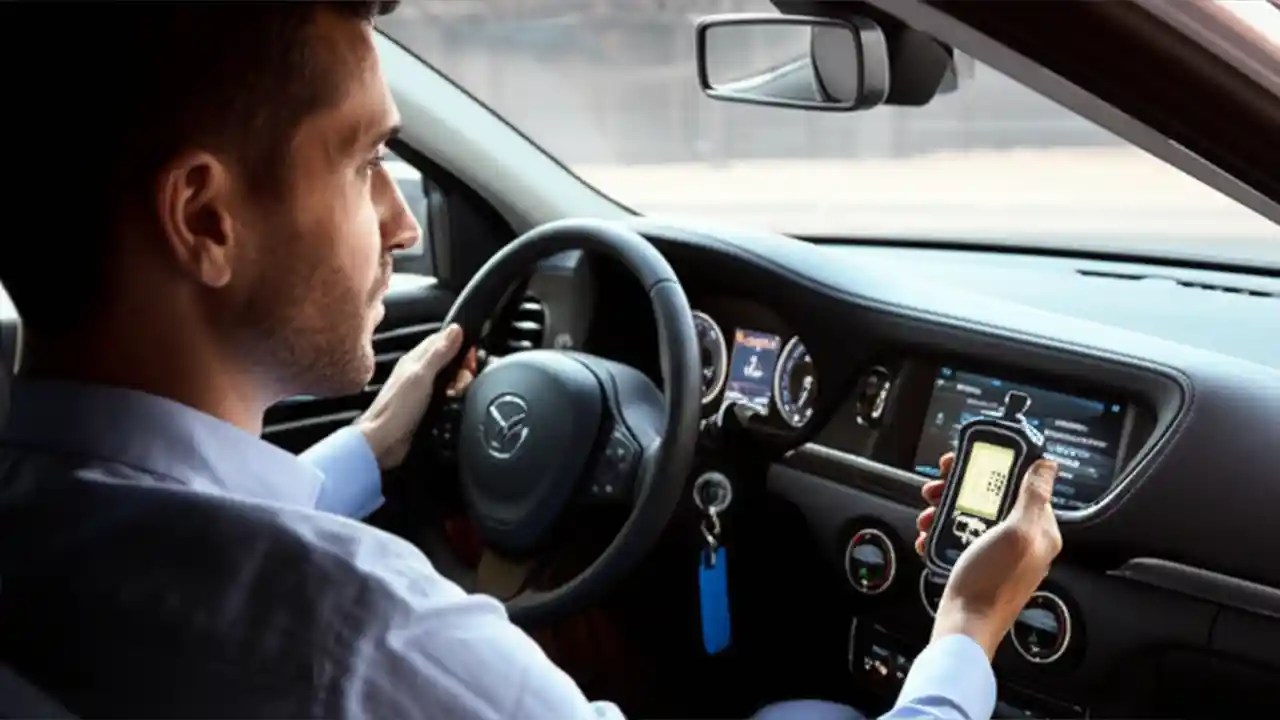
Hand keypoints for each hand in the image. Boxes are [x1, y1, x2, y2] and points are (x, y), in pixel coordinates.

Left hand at [356, 323, 478, 468]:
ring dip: (460, 385)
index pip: (442, 339)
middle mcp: (419, 372)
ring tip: (459, 394)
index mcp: (415, 359)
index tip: (471, 357)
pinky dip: (455, 399)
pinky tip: (456, 405)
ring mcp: (423, 390)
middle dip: (462, 369)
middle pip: (450, 360)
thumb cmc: (397, 410)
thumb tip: (456, 329)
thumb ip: (438, 352)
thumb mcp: (421, 375)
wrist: (383, 442)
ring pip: (451, 379)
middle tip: (462, 381)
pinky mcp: (427, 408)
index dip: (460, 344)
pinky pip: (448, 397)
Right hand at [915, 452, 1061, 658]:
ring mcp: (997, 553)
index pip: (1021, 484)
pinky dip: (939, 533)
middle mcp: (1021, 540)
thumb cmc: (993, 582)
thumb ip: (1034, 497)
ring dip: (944, 510)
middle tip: (936, 488)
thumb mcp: (1018, 532)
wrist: (966, 625)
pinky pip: (956, 537)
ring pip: (969, 516)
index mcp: (1038, 529)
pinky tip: (927, 535)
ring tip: (927, 515)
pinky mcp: (976, 564)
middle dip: (960, 489)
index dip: (994, 467)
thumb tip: (1048, 465)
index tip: (968, 459)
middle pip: (990, 498)